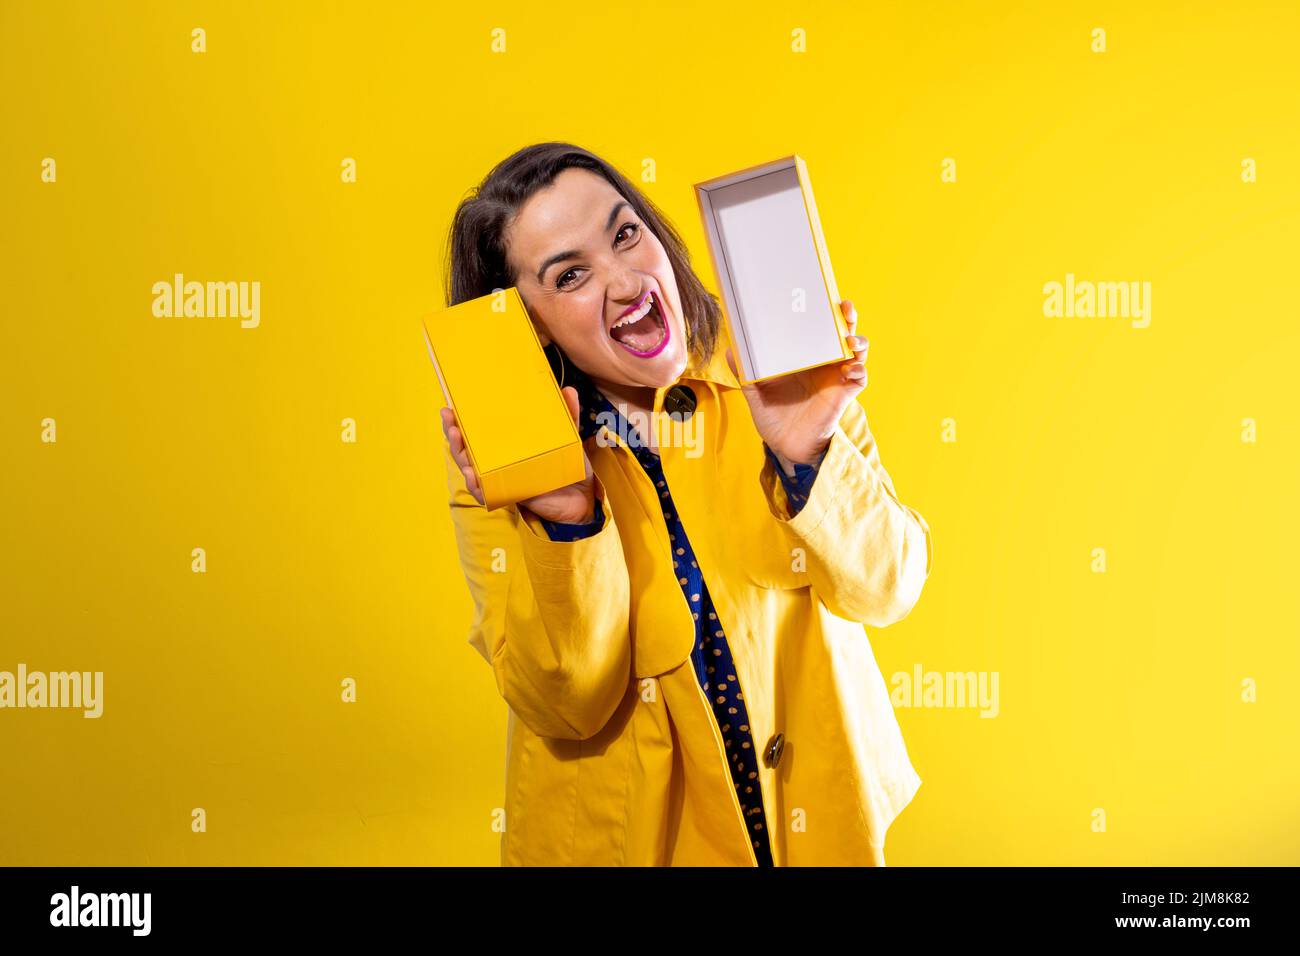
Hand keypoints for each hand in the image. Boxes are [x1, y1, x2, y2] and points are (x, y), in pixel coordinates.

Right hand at [439, 386, 597, 523]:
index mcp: (507, 446)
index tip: (451, 406)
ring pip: (471, 469)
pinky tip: (471, 474)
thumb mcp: (567, 438)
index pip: (478, 433)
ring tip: (455, 439)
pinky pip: (486, 493)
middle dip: (453, 434)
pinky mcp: (508, 495)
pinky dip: (476, 486)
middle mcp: (499, 463)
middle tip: (449, 420)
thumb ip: (567, 416)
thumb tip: (569, 391)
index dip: (461, 421)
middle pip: (467, 449)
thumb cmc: (568, 468)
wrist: (582, 498)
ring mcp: (501, 479)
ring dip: (459, 455)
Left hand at [724, 299, 868, 464]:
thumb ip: (745, 373)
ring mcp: (836, 377)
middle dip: (847, 317)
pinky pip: (859, 377)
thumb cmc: (773, 416)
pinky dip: (859, 370)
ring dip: (858, 341)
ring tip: (851, 340)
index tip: (824, 297)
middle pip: (843, 332)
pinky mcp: (843, 393)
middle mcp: (823, 362)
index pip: (818, 327)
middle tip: (844, 308)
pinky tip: (850, 369)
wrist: (785, 445)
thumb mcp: (755, 392)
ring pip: (857, 351)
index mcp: (804, 356)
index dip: (825, 311)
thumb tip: (731, 351)